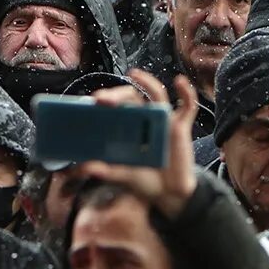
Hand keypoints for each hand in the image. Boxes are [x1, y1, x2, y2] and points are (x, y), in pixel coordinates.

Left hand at [74, 70, 200, 218]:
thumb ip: (104, 170)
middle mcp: (145, 118)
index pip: (115, 105)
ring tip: (135, 74)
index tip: (93, 101)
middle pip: (131, 96)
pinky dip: (186, 92)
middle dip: (117, 94)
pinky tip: (179, 81)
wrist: (169, 194)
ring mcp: (163, 120)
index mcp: (128, 125)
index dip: (105, 100)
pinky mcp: (181, 127)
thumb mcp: (121, 174)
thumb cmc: (144, 179)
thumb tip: (81, 169)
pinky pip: (187, 106)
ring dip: (147, 82)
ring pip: (157, 94)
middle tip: (102, 99)